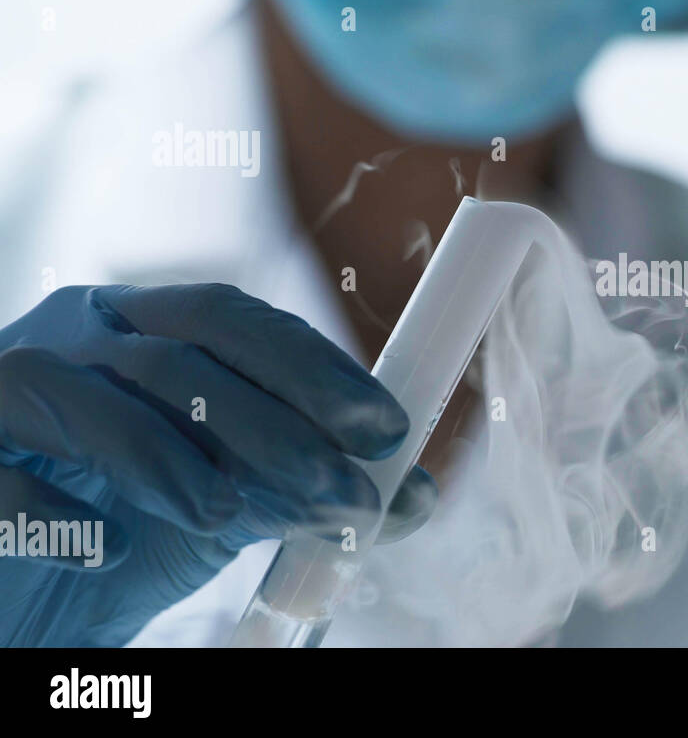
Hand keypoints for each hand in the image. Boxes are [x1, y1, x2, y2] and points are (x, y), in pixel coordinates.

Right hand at [0, 283, 434, 645]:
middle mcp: (74, 336)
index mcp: (144, 328)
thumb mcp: (227, 508)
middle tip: (342, 485)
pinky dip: (52, 510)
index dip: (316, 368)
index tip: (386, 428)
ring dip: (170, 457)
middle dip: (273, 416)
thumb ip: (307, 491)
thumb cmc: (120, 531)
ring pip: (86, 391)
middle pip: (180, 344)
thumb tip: (413, 493)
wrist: (16, 598)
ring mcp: (2, 384)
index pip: (237, 322)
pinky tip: (99, 553)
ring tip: (228, 515)